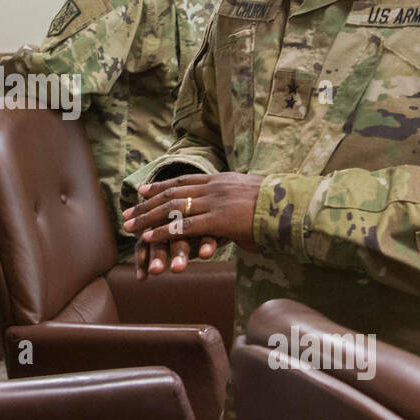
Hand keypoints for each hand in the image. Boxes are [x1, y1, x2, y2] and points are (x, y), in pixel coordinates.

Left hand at [122, 172, 263, 278]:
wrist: (292, 206)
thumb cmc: (277, 206)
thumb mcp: (251, 196)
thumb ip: (234, 200)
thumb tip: (231, 206)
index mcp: (220, 180)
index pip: (183, 181)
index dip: (160, 186)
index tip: (142, 191)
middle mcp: (213, 188)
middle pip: (171, 194)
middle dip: (146, 205)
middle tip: (127, 213)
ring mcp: (215, 203)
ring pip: (172, 209)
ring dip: (148, 219)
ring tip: (130, 227)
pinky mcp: (218, 220)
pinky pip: (184, 227)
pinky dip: (163, 233)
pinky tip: (149, 238)